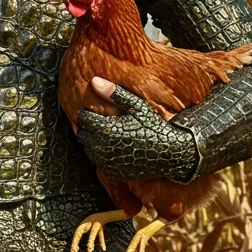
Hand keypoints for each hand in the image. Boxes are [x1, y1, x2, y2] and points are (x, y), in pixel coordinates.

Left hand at [75, 76, 198, 182]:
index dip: (89, 113)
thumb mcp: (136, 106)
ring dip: (94, 141)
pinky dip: (102, 154)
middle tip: (104, 123)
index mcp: (105, 129)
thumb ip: (114, 94)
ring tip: (111, 134)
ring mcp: (105, 162)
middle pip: (81, 134)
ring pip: (87, 148)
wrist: (169, 153)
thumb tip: (93, 80)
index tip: (101, 112)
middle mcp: (101, 147)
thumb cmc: (153, 125)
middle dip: (89, 127)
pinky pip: (98, 161)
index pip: (82, 118)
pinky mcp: (111, 172)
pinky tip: (117, 148)